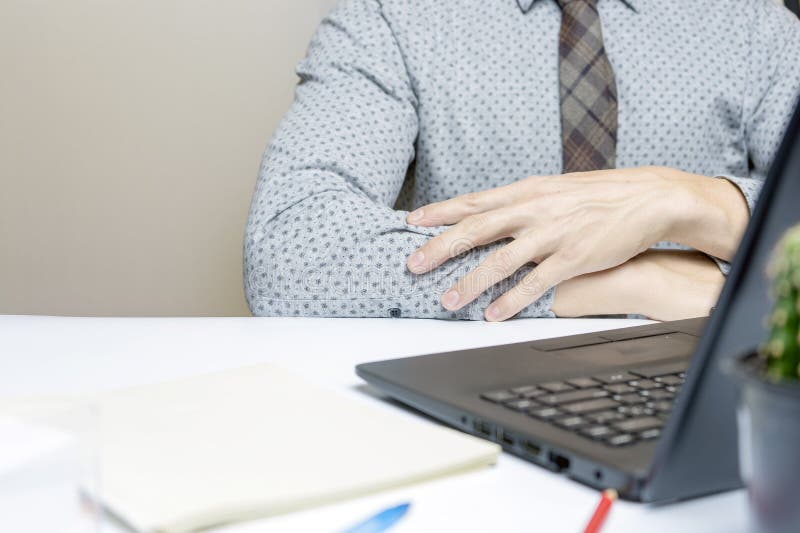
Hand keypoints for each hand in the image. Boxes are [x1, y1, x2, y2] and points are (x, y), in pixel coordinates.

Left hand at [405, 166, 722, 320]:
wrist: (648, 197)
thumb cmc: (598, 196)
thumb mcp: (554, 190)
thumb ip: (521, 203)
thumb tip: (490, 213)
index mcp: (527, 191)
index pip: (474, 202)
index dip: (440, 211)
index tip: (411, 221)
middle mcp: (534, 209)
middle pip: (478, 228)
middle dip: (441, 247)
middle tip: (413, 265)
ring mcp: (553, 233)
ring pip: (502, 260)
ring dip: (471, 281)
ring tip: (447, 300)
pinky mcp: (574, 256)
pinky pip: (536, 282)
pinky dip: (512, 299)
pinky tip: (494, 314)